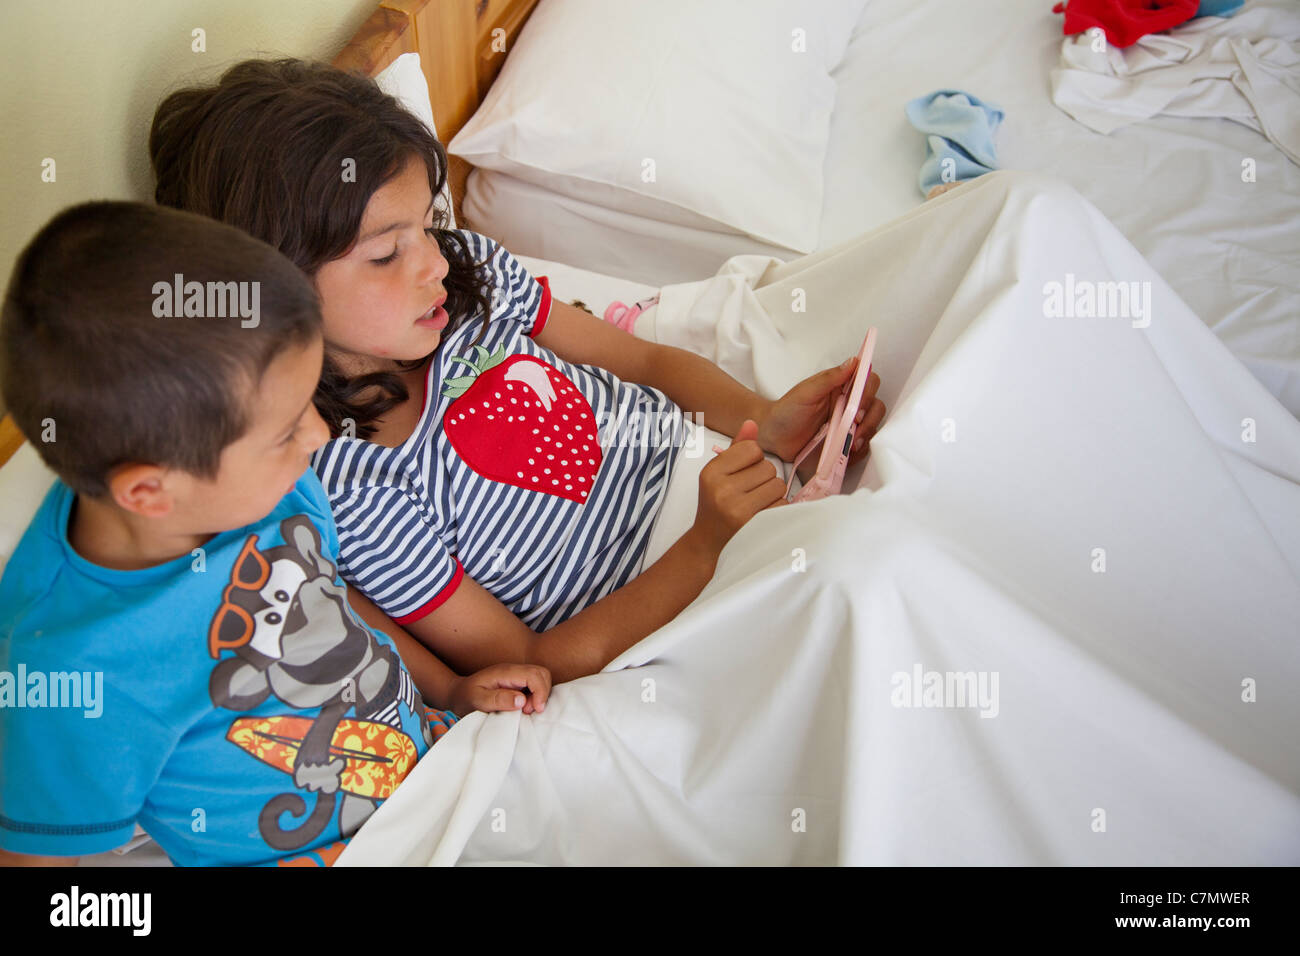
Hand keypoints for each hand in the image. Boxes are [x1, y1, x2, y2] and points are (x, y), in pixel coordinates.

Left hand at [448, 663, 551, 715]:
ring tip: (525, 710)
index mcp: (504, 672)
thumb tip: (522, 700)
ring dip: (540, 695)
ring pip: (541, 678)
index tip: (534, 710)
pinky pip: (534, 685)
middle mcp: (512, 670)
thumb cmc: (464, 698)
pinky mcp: (516, 682)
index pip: (533, 674)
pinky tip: (524, 707)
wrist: (456, 694)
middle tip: (529, 710)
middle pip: (542, 673)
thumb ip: (498, 700)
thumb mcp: (476, 700)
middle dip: (543, 693)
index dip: (540, 692)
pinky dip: (535, 697)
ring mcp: (515, 675)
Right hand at [690, 419, 788, 555]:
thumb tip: (752, 422)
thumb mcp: (720, 473)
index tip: (743, 474)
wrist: (709, 542)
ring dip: (773, 493)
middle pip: (768, 467)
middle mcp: (721, 490)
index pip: (752, 448)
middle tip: (750, 492)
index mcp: (711, 472)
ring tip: (757, 502)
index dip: (754, 459)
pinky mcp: (753, 526)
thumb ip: (737, 448)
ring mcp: (737, 510)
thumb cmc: (717, 503)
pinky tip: (762, 514)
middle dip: (764, 478)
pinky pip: (781, 504)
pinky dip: (777, 508)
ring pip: (777, 485)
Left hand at [756, 357, 885, 486]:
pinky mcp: (845, 444)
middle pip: (876, 405)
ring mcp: (848, 426)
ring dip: (866, 432)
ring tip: (852, 441)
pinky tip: (849, 450)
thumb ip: (830, 378)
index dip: (869, 391)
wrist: (772, 437)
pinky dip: (860, 449)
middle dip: (870, 415)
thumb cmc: (786, 411)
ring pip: (872, 426)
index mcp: (841, 388)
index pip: (867, 382)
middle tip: (854, 422)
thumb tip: (853, 362)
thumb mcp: (806, 392)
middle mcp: (848, 406)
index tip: (859, 401)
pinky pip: (862, 447)